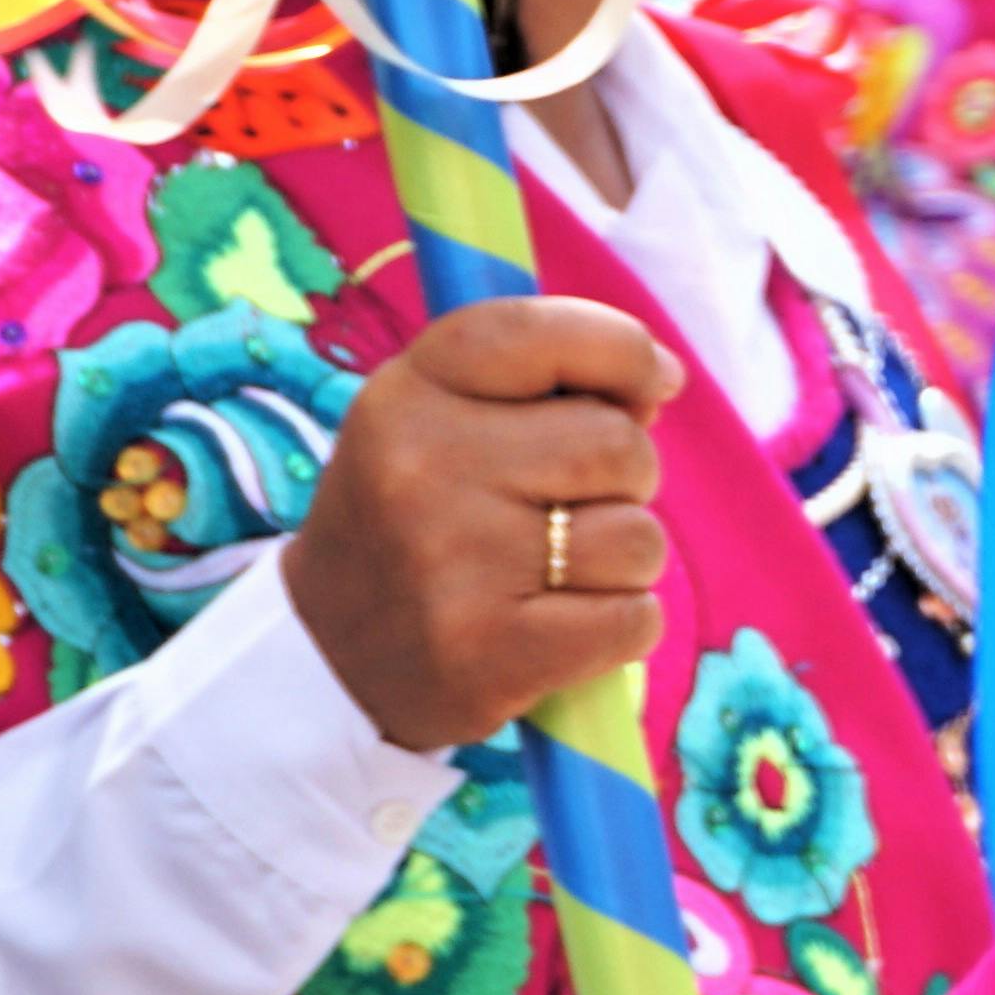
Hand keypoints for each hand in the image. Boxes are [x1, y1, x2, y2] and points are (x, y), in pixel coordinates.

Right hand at [281, 298, 682, 752]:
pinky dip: (621, 626)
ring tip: (548, 575)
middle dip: (623, 480)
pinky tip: (557, 628)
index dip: (624, 352)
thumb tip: (665, 376)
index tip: (646, 387)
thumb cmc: (421, 523)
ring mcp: (452, 564)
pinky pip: (635, 618)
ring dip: (622, 562)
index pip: (543, 332)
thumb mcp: (442, 424)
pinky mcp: (487, 653)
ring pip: (638, 538)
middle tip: (559, 511)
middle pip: (619, 444)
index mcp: (404, 396)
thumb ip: (547, 381)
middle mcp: (420, 469)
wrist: (330, 662)